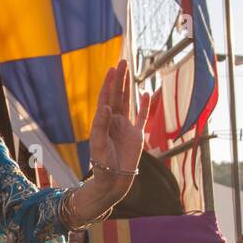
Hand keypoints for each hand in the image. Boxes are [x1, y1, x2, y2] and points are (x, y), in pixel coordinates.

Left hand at [88, 60, 150, 190]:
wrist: (114, 180)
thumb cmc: (102, 164)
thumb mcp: (98, 144)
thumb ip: (100, 125)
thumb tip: (105, 106)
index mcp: (102, 122)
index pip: (105, 98)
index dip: (108, 83)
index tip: (112, 69)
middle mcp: (113, 122)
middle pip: (117, 96)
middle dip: (119, 79)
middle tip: (122, 61)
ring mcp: (126, 127)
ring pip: (127, 102)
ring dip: (128, 86)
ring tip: (129, 70)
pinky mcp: (137, 135)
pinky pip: (141, 117)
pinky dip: (144, 105)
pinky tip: (144, 93)